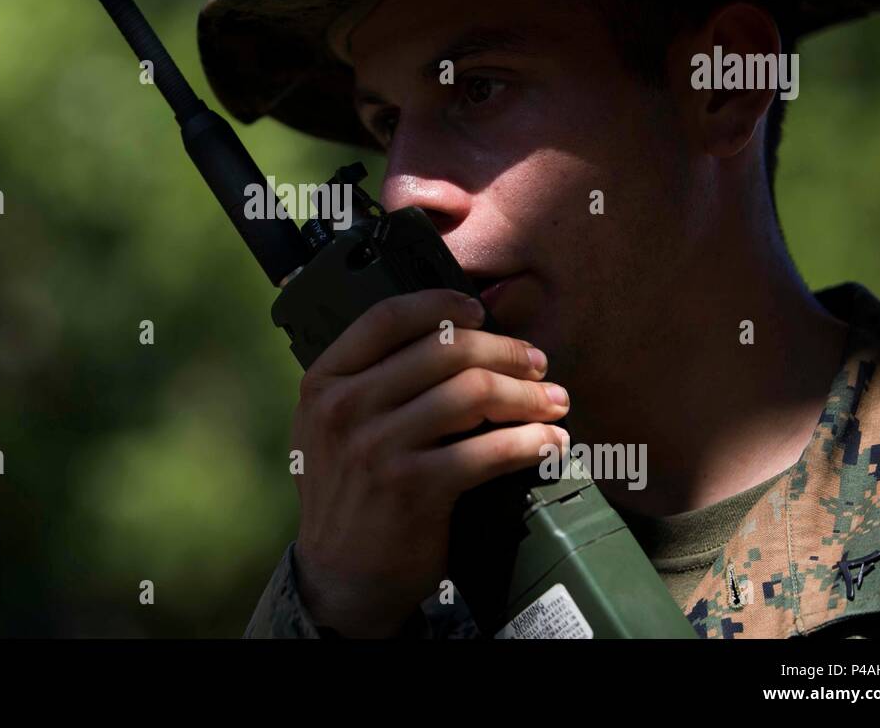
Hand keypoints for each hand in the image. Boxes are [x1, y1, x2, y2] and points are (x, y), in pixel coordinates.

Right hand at [289, 288, 569, 636]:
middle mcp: (345, 408)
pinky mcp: (413, 488)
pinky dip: (530, 441)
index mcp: (324, 381)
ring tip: (554, 402)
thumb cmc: (349, 491)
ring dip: (527, 395)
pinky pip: (488, 450)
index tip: (480, 311)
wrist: (340, 575)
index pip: (386, 318)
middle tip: (537, 364)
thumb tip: (449, 333)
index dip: (440, 305)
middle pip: (442, 350)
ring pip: (472, 394)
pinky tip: (549, 442)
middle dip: (504, 351)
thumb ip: (371, 380)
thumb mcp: (333, 426)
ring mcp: (377, 447)